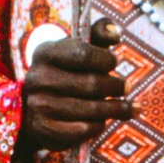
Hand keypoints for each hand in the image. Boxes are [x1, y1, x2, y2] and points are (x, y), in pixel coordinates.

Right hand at [18, 18, 133, 151]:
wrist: (35, 104)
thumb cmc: (66, 70)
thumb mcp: (77, 47)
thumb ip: (98, 34)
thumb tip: (116, 32)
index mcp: (46, 53)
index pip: (83, 54)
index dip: (105, 59)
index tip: (114, 63)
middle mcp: (38, 78)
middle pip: (91, 84)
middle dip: (115, 86)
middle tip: (125, 87)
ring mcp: (38, 105)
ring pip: (91, 109)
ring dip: (114, 109)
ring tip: (128, 107)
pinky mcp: (43, 129)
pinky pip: (83, 129)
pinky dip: (98, 126)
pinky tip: (103, 121)